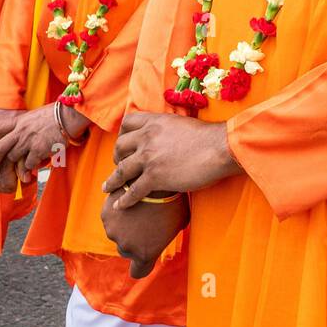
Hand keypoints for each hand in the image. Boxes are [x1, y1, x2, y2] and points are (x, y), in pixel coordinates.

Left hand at [0, 106, 67, 185]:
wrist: (69, 115)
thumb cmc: (56, 115)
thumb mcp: (35, 117)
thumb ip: (25, 127)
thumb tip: (20, 139)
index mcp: (19, 121)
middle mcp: (21, 131)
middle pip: (0, 148)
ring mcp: (28, 140)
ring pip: (12, 158)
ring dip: (13, 169)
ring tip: (16, 178)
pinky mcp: (38, 149)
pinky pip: (28, 164)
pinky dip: (29, 170)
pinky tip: (31, 173)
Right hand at [100, 189, 190, 278]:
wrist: (158, 176)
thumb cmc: (174, 200)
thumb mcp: (179, 222)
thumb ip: (168, 235)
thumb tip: (168, 233)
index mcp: (145, 254)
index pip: (138, 271)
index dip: (142, 265)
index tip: (144, 257)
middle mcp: (126, 247)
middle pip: (127, 249)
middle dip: (135, 239)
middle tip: (146, 221)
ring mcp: (113, 231)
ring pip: (117, 232)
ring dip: (125, 224)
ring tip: (139, 207)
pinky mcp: (106, 214)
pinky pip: (111, 216)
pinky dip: (117, 210)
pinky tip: (130, 200)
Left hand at [103, 111, 240, 208]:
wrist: (220, 148)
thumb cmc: (209, 137)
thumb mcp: (183, 124)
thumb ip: (169, 129)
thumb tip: (169, 136)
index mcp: (154, 122)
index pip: (128, 123)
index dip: (122, 133)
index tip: (124, 144)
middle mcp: (147, 137)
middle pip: (120, 146)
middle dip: (116, 157)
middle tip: (118, 166)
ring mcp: (149, 157)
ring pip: (122, 170)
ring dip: (112, 181)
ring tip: (107, 187)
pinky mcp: (154, 177)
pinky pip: (133, 190)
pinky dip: (125, 200)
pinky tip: (121, 205)